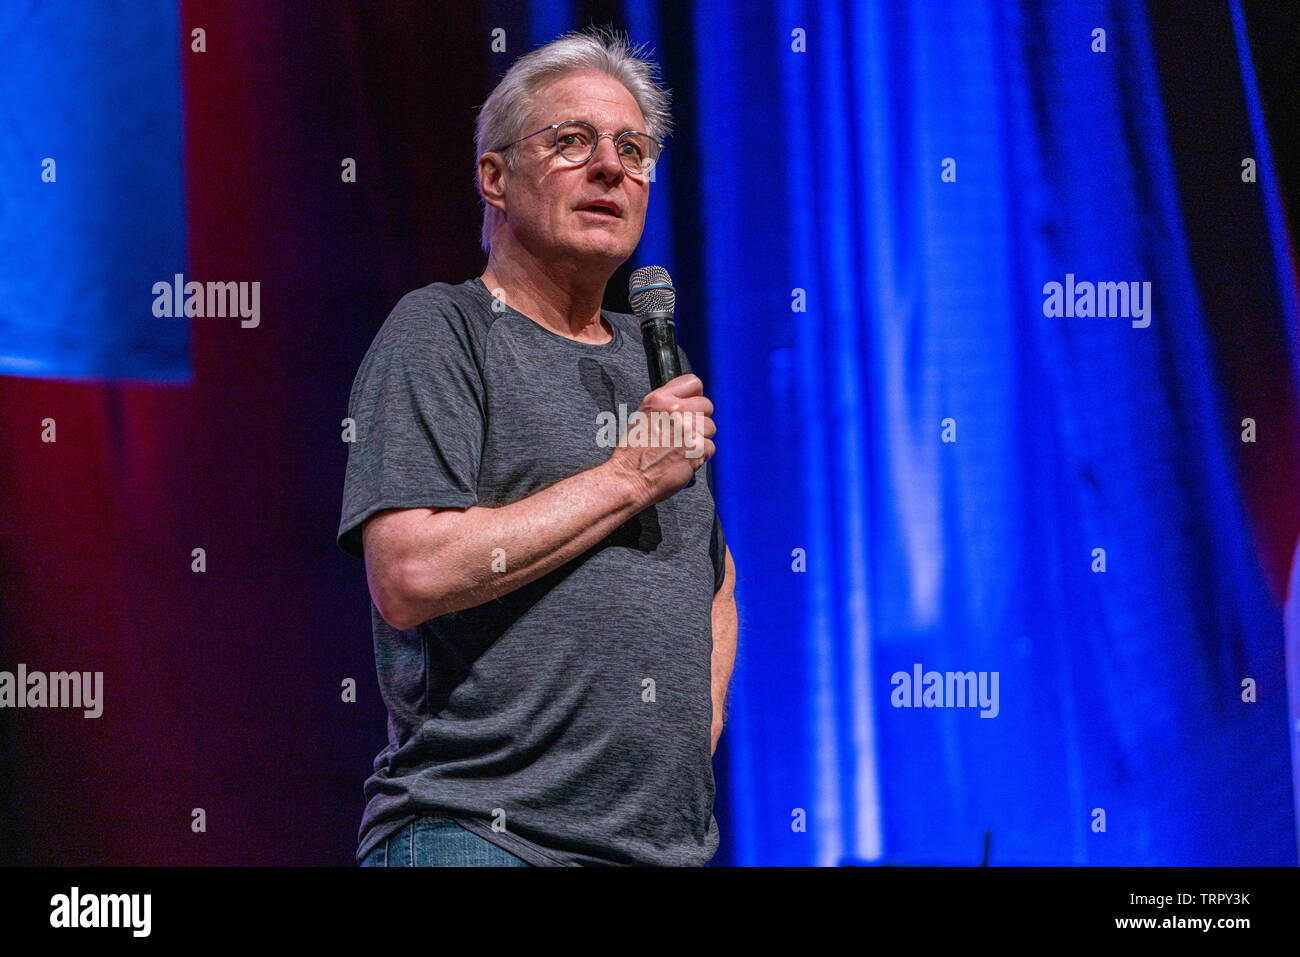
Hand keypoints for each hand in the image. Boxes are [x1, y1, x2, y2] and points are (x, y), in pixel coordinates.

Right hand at [606, 374, 715, 507]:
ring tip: (683, 447)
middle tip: (686, 432)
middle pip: (706, 405)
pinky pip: (710, 447)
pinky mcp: (695, 449)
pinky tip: (684, 459)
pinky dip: (700, 456)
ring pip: (711, 427)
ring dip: (701, 439)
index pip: (693, 383)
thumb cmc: (632, 453)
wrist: (629, 479)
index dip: (695, 396)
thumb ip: (664, 406)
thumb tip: (685, 403)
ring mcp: (686, 430)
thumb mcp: (642, 417)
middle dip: (700, 419)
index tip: (693, 406)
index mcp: (659, 399)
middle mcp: (674, 411)